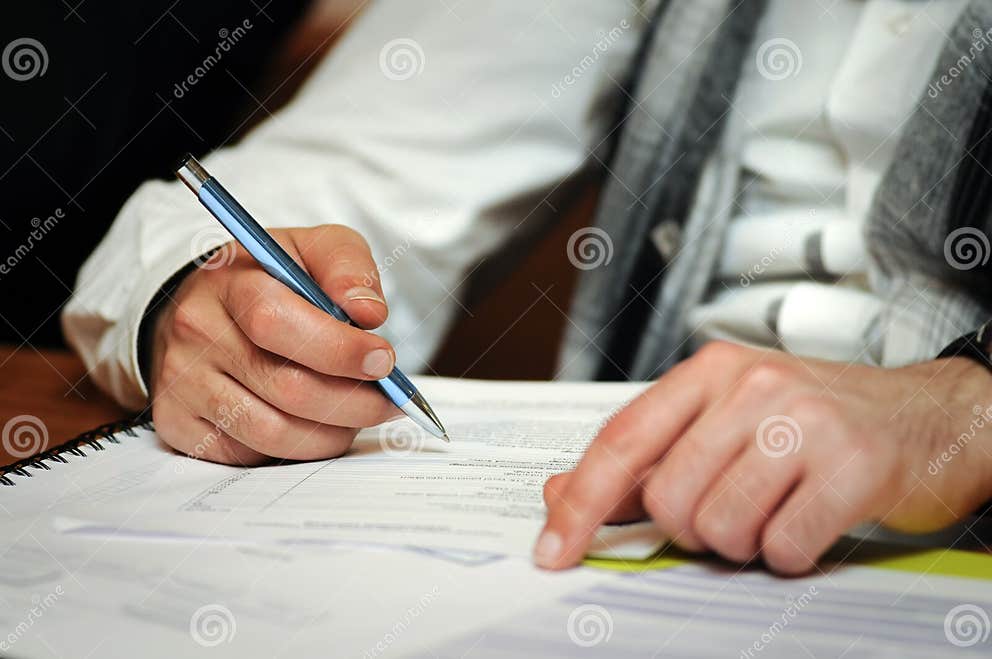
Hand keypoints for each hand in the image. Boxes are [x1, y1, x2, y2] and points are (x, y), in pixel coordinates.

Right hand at [149, 225, 399, 464]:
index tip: (384, 361)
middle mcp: (198, 334)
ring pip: (272, 432)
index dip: (339, 350)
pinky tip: (318, 426)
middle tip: (389, 402)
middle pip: (285, 387)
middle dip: (352, 402)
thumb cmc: (269, 279)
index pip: (277, 322)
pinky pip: (251, 454)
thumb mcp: (312, 249)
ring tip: (359, 416)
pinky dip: (298, 448)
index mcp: (229, 283)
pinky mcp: (180, 424)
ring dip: (331, 433)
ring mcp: (183, 383)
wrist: (201, 306)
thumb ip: (347, 268)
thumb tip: (369, 313)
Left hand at [535, 342, 991, 573]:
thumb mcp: (725, 419)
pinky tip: (809, 520)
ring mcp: (805, 423)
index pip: (622, 440)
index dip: (581, 501)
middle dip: (690, 526)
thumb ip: (645, 458)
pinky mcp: (853, 465)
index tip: (554, 548)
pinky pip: (783, 546)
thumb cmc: (818, 418)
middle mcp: (753, 387)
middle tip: (731, 507)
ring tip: (774, 507)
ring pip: (720, 526)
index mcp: (710, 370)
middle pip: (668, 497)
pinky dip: (789, 552)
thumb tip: (563, 492)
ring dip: (742, 540)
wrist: (928, 414)